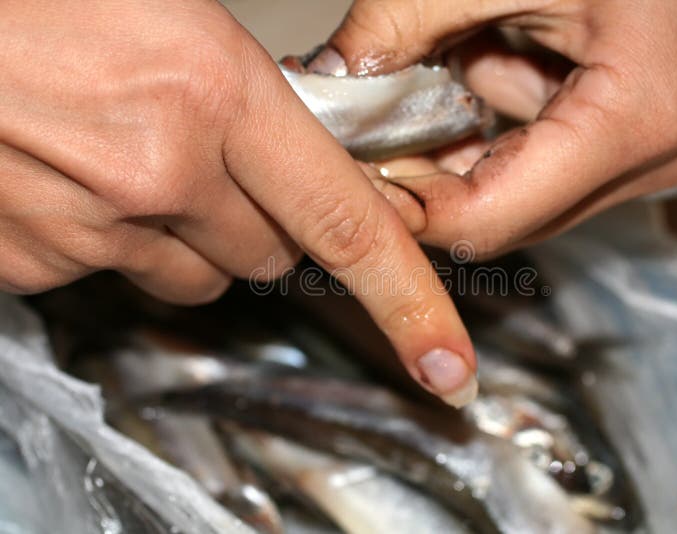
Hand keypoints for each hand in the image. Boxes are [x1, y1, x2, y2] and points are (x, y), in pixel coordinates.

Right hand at [0, 0, 476, 405]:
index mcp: (212, 90)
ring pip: (190, 272)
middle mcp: (158, 171)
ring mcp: (86, 225)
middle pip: (264, 256)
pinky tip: (70, 171)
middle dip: (260, 225)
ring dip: (185, 233)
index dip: (410, 301)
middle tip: (220, 164)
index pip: (348, 225)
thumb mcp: (171, 10)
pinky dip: (110, 236)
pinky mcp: (27, 260)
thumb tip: (296, 157)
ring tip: (131, 155)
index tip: (446, 359)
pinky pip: (107, 272)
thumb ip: (245, 95)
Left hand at [313, 0, 676, 257]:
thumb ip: (404, 22)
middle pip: (503, 211)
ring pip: (521, 183)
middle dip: (430, 170)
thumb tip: (333, 78)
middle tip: (371, 124)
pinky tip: (497, 49)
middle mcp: (655, 155)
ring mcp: (657, 148)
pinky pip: (550, 150)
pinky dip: (506, 112)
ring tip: (457, 53)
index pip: (488, 216)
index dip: (406, 208)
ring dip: (469, 131)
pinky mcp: (648, 131)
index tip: (348, 178)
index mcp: (634, 120)